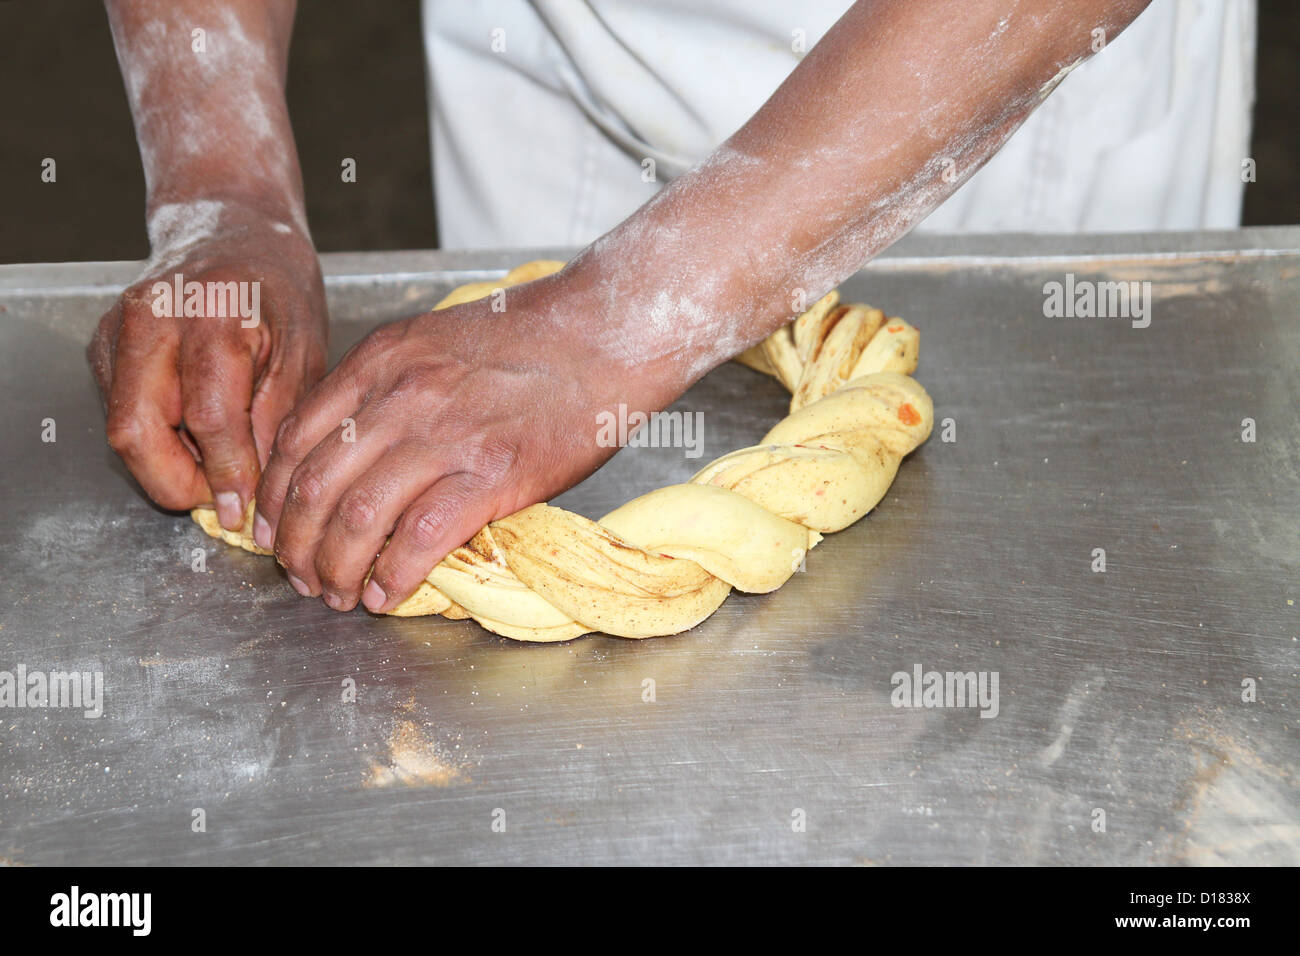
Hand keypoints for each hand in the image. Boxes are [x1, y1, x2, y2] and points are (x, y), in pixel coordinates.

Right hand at [89, 203, 326, 528]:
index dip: (226, 474)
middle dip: (177, 483)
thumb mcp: (304, 351)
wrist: (234, 232)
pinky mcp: (102, 344)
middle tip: (221, 498)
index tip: (244, 508)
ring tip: (219, 458)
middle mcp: (150, 319)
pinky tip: (197, 429)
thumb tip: (256, 490)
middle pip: (137, 432)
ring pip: (124, 430)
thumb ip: (278, 420)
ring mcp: (117, 330)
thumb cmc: (279, 290)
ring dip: (169, 463)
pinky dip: (159, 437)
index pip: (207, 418)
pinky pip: (122, 411)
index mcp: (212, 315)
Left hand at [252, 268, 664, 612]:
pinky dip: (394, 575)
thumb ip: (390, 386)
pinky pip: (421, 538)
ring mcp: (446, 436)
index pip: (298, 438)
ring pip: (358, 517)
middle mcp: (401, 396)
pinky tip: (387, 594)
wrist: (605, 333)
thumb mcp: (437, 340)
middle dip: (296, 545)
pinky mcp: (492, 475)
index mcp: (382, 361)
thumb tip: (360, 451)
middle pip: (316, 485)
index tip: (275, 530)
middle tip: (300, 576)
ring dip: (336, 569)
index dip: (276, 497)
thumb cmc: (531, 339)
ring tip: (338, 595)